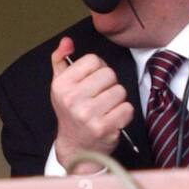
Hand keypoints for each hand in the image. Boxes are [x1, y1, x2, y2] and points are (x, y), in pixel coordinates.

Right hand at [49, 38, 133, 173]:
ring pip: (120, 91)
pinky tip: (112, 119)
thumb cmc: (71, 113)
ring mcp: (88, 114)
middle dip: (108, 84)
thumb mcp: (60, 86)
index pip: (93, 60)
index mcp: (61, 85)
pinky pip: (127, 108)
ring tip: (105, 108)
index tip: (91, 82)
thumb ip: (60, 60)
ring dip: (117, 100)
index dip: (96, 69)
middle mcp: (72, 99)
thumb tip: (67, 41)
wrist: (76, 146)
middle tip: (99, 97)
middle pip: (109, 74)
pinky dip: (123, 113)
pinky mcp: (105, 127)